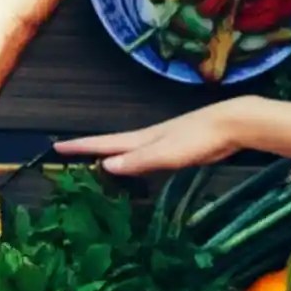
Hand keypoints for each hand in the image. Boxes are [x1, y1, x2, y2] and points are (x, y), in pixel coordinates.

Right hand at [55, 98, 253, 174]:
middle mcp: (148, 138)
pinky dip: (132, 160)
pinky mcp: (177, 147)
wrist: (233, 124)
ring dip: (110, 153)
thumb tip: (104, 166)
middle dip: (90, 148)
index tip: (57, 146)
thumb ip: (137, 161)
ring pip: (129, 149)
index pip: (104, 144)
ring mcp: (163, 141)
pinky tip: (136, 165)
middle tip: (68, 151)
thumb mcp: (165, 153)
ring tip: (95, 159)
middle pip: (113, 143)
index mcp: (142, 139)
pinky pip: (145, 155)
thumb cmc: (200, 138)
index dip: (81, 146)